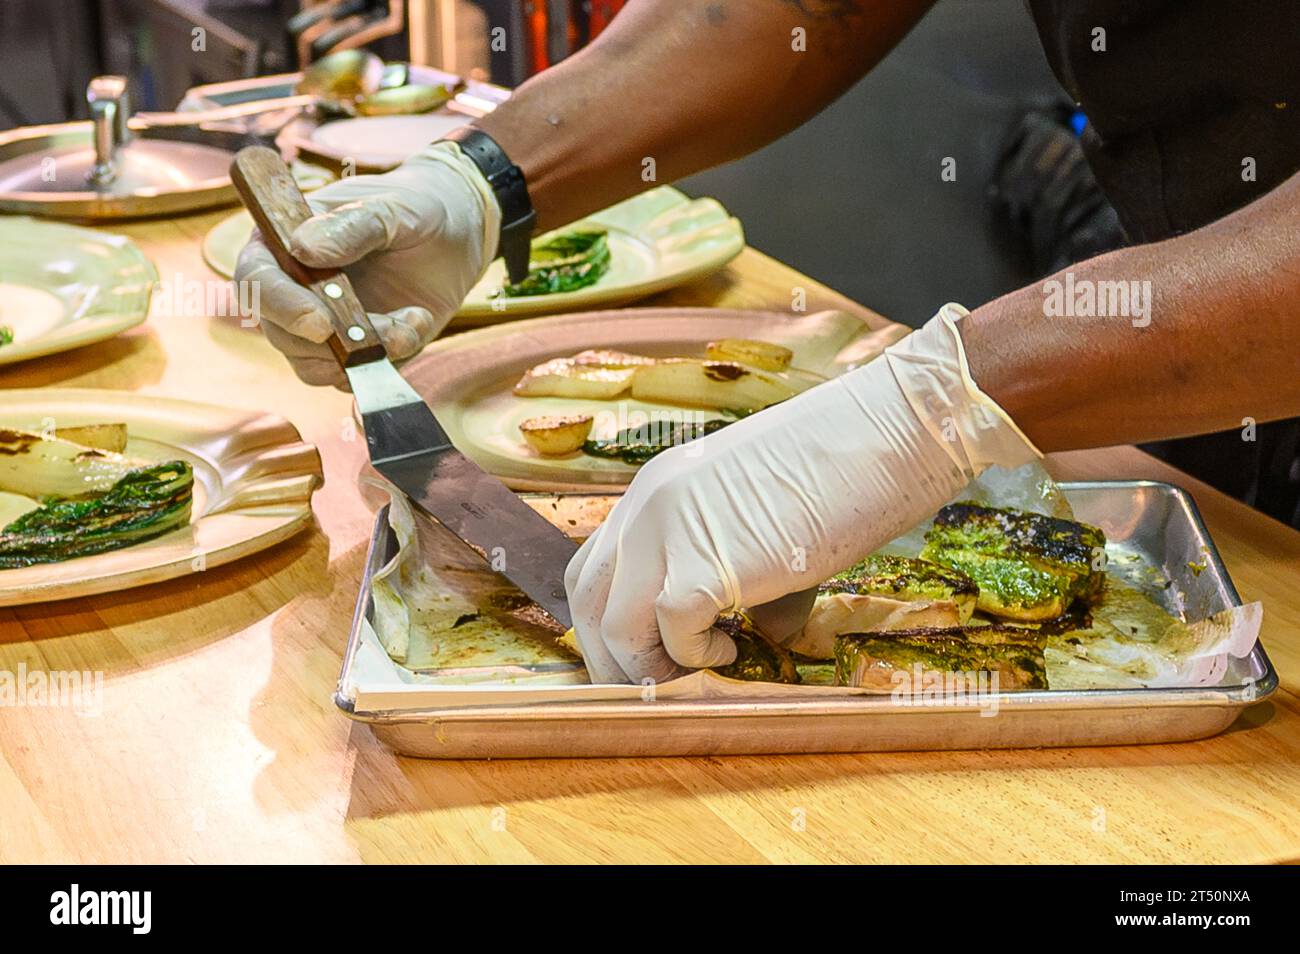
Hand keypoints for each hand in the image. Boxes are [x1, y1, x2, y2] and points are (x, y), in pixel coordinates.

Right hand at [235, 142, 500, 385]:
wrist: (456, 235)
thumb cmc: (415, 209)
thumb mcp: (392, 209)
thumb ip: (352, 227)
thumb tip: (303, 249)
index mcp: (284, 242)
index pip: (256, 279)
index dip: (281, 306)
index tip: (321, 325)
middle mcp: (293, 288)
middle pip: (280, 334)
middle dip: (331, 344)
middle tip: (388, 331)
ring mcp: (322, 325)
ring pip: (314, 365)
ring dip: (364, 356)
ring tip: (412, 321)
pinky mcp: (353, 351)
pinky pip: (354, 374)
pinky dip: (387, 362)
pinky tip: (417, 323)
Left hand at [563, 304, 1041, 683]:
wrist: (885, 433)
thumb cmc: (844, 470)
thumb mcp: (770, 521)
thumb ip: (747, 575)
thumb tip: (760, 635)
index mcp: (655, 491)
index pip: (593, 568)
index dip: (607, 622)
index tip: (643, 655)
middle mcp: (646, 508)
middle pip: (587, 602)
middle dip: (614, 658)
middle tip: (663, 685)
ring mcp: (669, 533)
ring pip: (613, 625)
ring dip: (650, 665)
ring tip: (704, 668)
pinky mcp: (705, 563)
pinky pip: (671, 632)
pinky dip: (697, 655)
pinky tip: (736, 647)